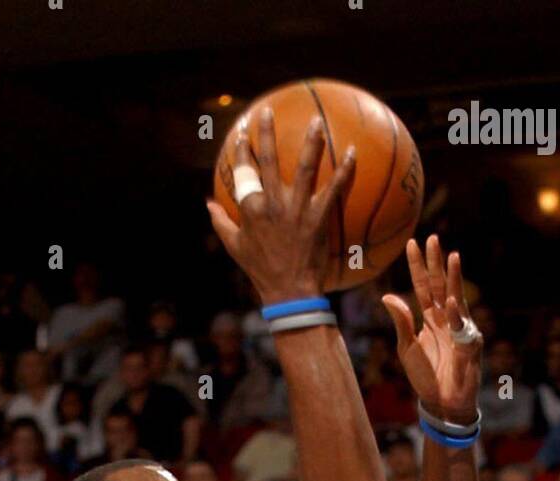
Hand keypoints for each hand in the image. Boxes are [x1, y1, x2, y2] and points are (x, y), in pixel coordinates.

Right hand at [207, 107, 356, 304]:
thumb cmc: (260, 270)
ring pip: (306, 168)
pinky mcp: (318, 218)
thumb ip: (220, 221)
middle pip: (271, 161)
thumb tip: (207, 204)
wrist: (288, 291)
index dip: (242, 151)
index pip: (243, 171)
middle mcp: (273, 204)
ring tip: (317, 122)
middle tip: (268, 112)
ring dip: (312, 143)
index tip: (241, 135)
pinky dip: (344, 171)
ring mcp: (298, 210)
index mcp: (252, 208)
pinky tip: (352, 153)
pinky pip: (334, 189)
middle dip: (267, 133)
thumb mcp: (234, 246)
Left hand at [382, 235, 481, 424]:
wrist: (441, 403)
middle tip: (432, 239)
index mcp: (430, 318)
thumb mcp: (406, 348)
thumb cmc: (425, 377)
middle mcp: (445, 318)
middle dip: (436, 263)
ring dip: (453, 278)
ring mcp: (459, 329)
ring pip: (456, 298)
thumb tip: (387, 295)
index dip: (417, 266)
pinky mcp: (469, 344)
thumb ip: (401, 321)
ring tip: (451, 256)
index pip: (423, 286)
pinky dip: (456, 315)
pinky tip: (450, 302)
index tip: (412, 243)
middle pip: (440, 285)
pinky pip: (462, 327)